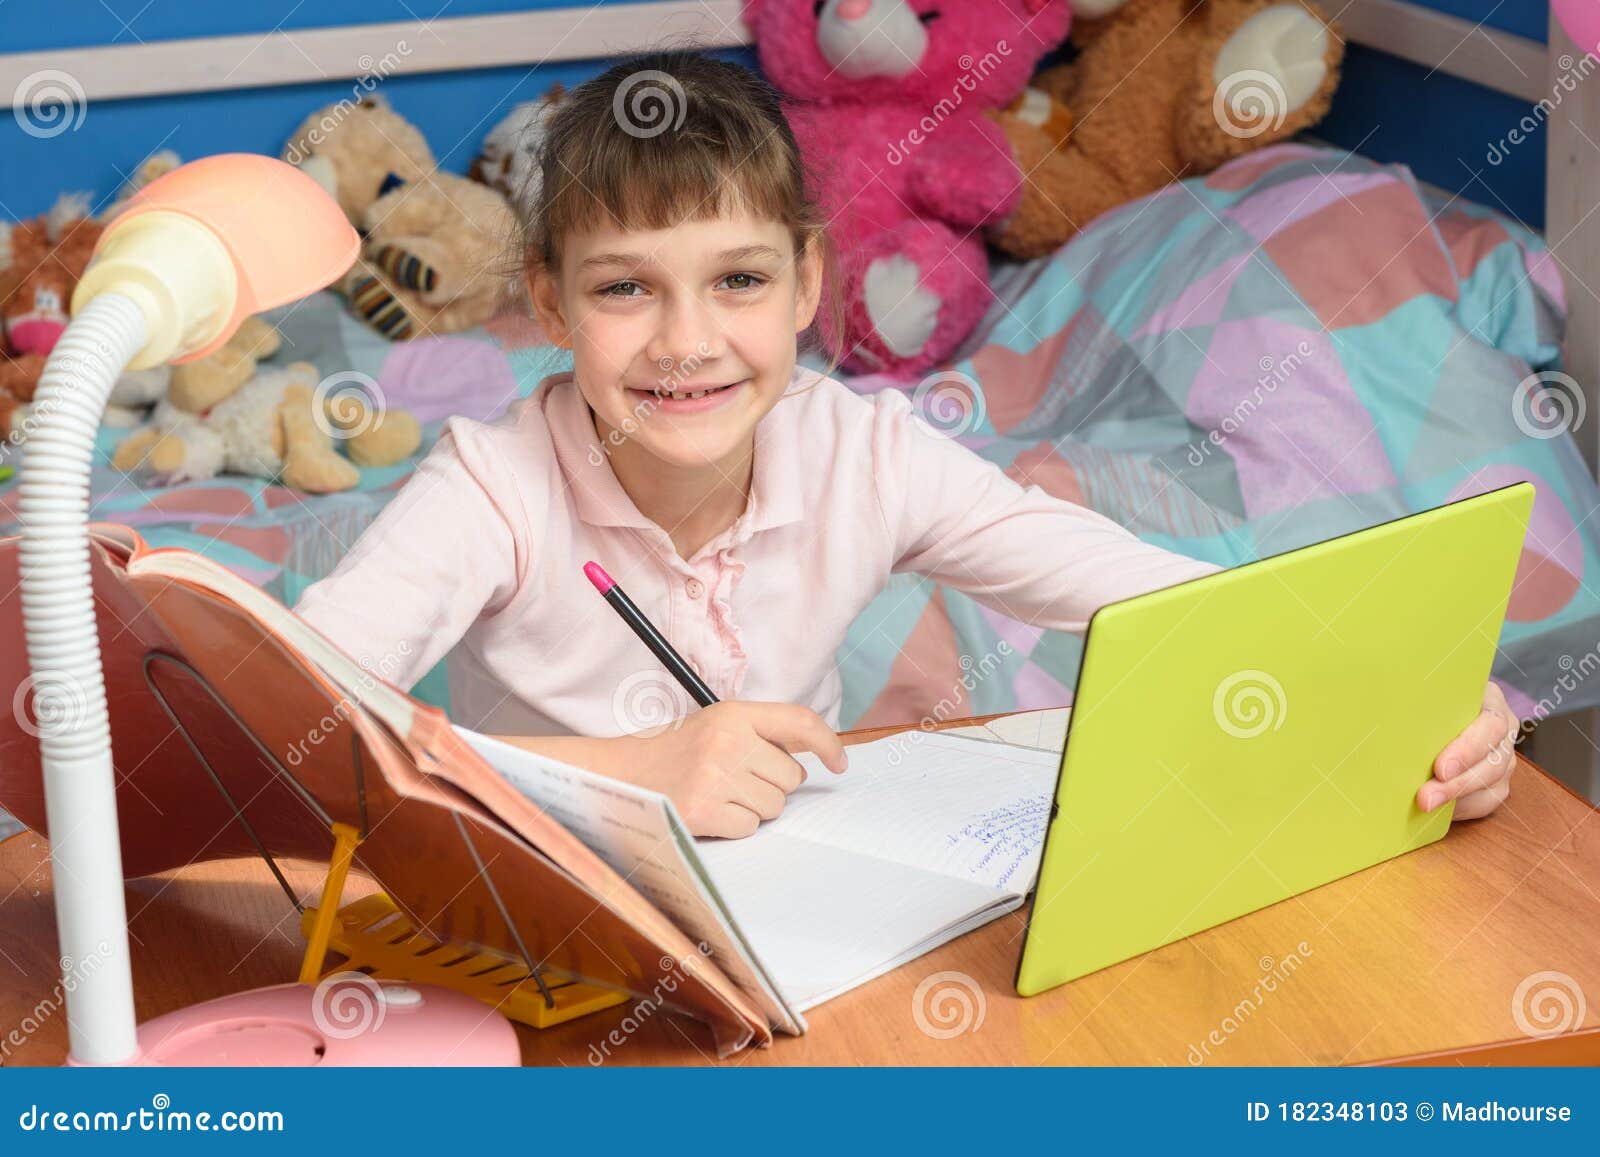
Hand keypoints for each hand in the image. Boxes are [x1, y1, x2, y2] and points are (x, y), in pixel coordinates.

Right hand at [602, 701, 847, 838]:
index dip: (828, 743)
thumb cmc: (675, 752)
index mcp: (733, 714)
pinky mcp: (703, 811)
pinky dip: (734, 826)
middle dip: (772, 784)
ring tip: (720, 793)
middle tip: (737, 779)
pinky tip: (710, 811)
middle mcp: (727, 741)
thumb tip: (813, 757)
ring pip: (773, 806)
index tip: (839, 763)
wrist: (620, 774)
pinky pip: (749, 828)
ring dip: (753, 807)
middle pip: (791, 777)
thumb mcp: (717, 725)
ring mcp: (715, 777)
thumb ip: (763, 733)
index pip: (799, 721)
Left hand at [1420, 681, 1518, 820]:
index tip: (1440, 769)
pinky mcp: (1497, 781)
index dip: (1468, 750)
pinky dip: (1461, 808)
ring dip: (1457, 799)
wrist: (1435, 707)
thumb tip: (1385, 720)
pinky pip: (1485, 801)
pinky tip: (1436, 810)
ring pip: (1493, 785)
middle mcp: (1503, 730)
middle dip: (1457, 784)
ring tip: (1426, 806)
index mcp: (1490, 702)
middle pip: (1494, 762)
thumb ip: (1418, 704)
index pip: (1491, 726)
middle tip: (1426, 798)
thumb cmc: (1427, 697)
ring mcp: (1503, 757)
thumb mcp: (1427, 691)